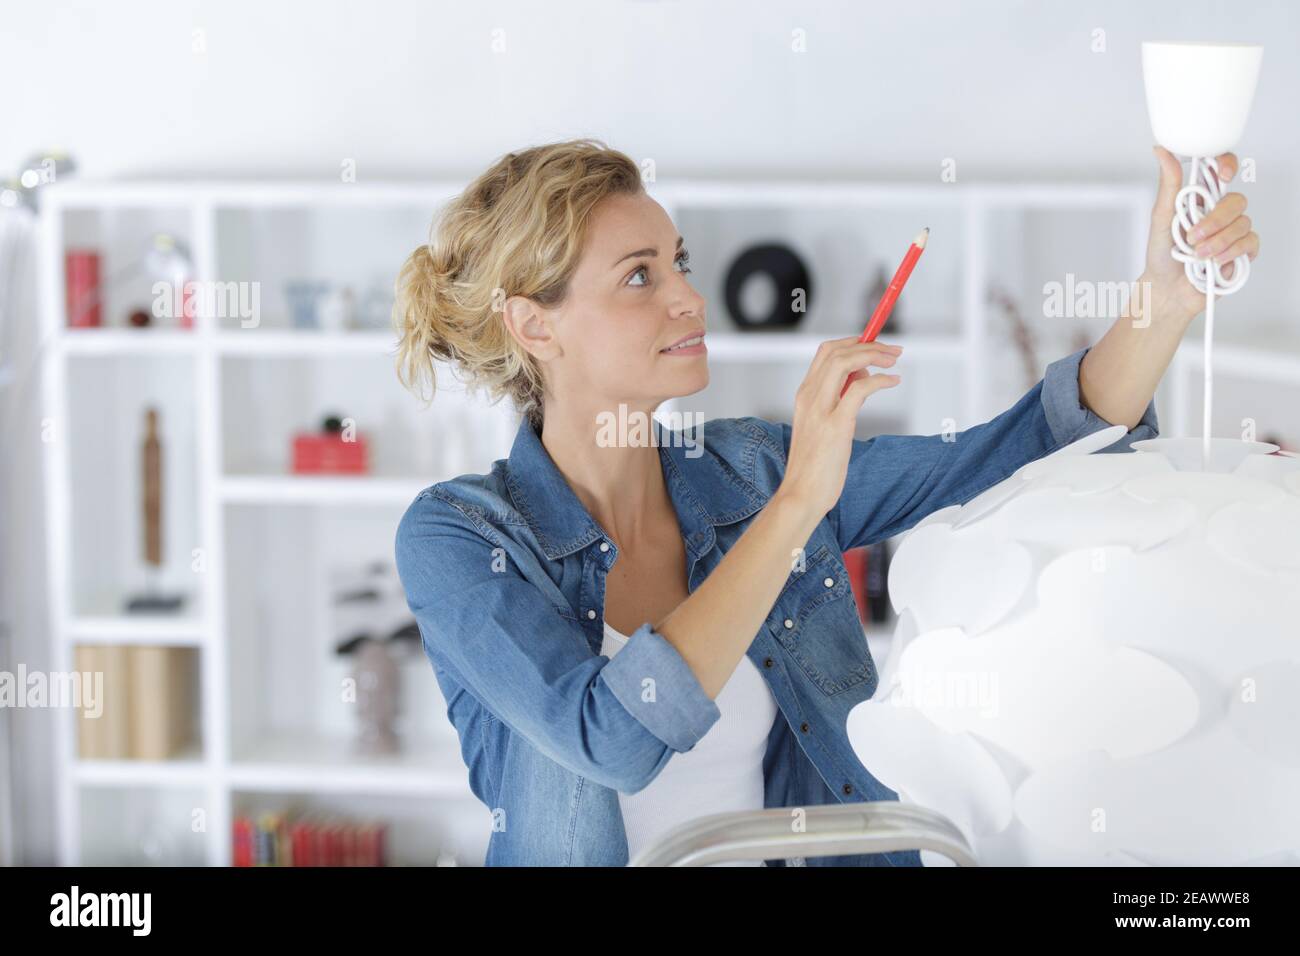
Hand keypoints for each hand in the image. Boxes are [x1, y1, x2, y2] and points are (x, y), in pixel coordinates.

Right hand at [776, 337, 901, 519]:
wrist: (801, 494)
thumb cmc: (814, 465)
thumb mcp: (823, 425)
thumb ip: (838, 399)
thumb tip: (862, 377)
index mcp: (804, 395)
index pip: (826, 352)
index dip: (853, 342)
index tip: (874, 344)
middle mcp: (809, 397)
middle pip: (837, 351)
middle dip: (868, 345)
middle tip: (891, 351)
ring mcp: (821, 410)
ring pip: (845, 362)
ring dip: (874, 355)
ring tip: (893, 361)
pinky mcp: (836, 425)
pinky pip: (860, 389)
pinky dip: (880, 380)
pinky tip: (893, 382)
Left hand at [1144, 146, 1260, 323]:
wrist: (1167, 289)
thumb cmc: (1162, 254)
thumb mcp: (1161, 217)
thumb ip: (1169, 184)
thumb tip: (1161, 150)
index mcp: (1202, 198)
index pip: (1223, 170)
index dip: (1228, 165)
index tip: (1222, 174)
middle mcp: (1221, 211)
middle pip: (1236, 200)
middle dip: (1214, 221)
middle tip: (1191, 237)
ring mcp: (1234, 231)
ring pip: (1243, 223)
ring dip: (1217, 241)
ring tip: (1196, 256)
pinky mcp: (1242, 251)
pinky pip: (1250, 243)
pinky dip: (1230, 253)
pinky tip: (1213, 263)